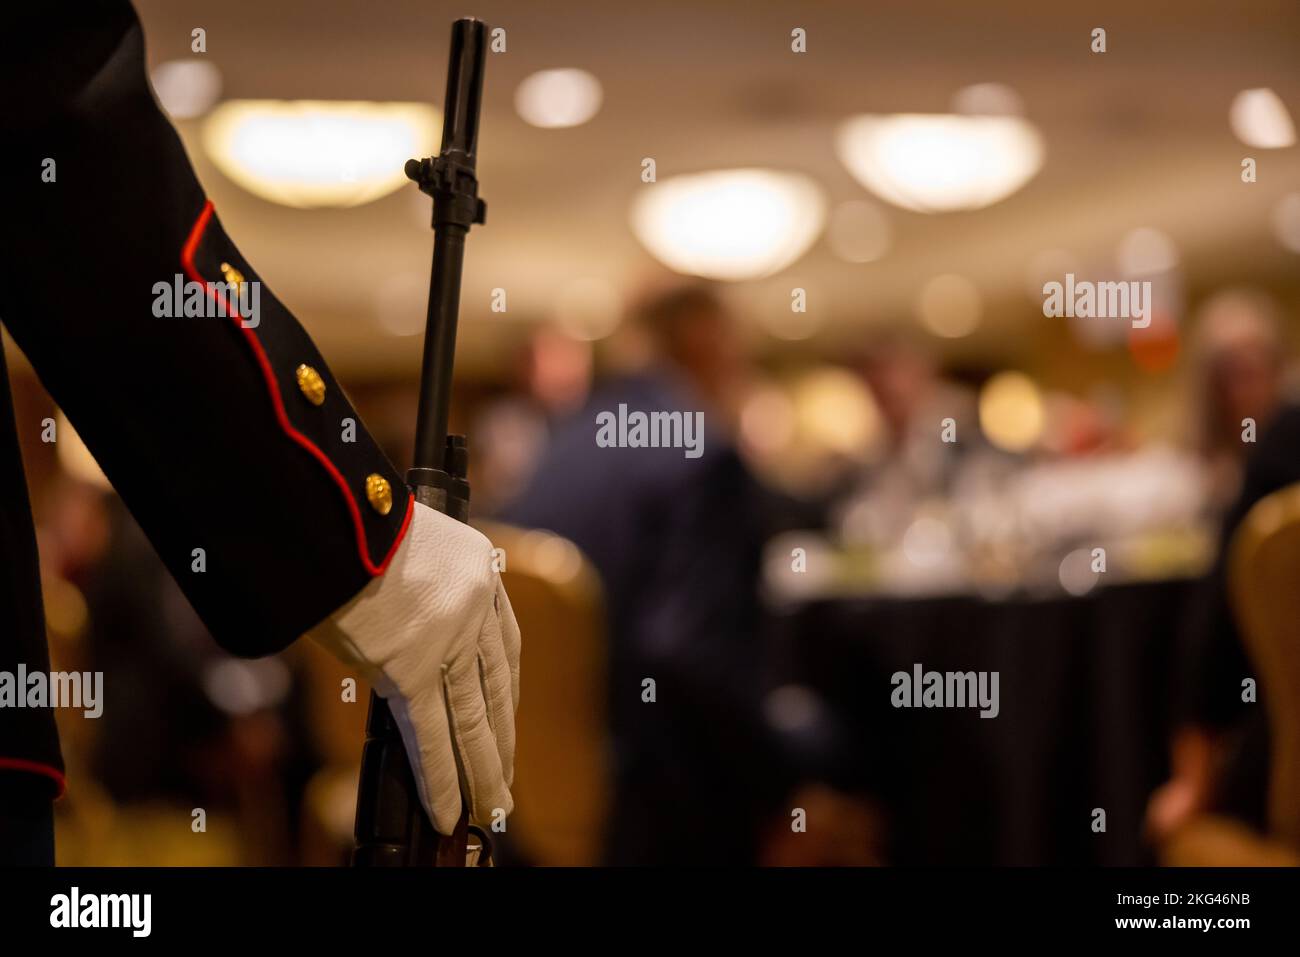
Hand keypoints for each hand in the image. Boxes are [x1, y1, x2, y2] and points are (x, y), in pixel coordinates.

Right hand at [308, 501, 519, 832]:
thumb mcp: (409, 541)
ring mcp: (450, 639)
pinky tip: (448, 805)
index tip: (507, 717)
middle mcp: (476, 608)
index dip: (506, 689)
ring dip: (484, 767)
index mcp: (481, 571)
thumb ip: (421, 586)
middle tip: (507, 780)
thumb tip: (401, 628)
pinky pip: (432, 733)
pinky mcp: (413, 666)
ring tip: (493, 804)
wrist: (336, 510)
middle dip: (502, 740)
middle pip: (495, 689)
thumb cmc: (354, 519)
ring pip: (473, 718)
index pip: (505, 646)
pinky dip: (440, 775)